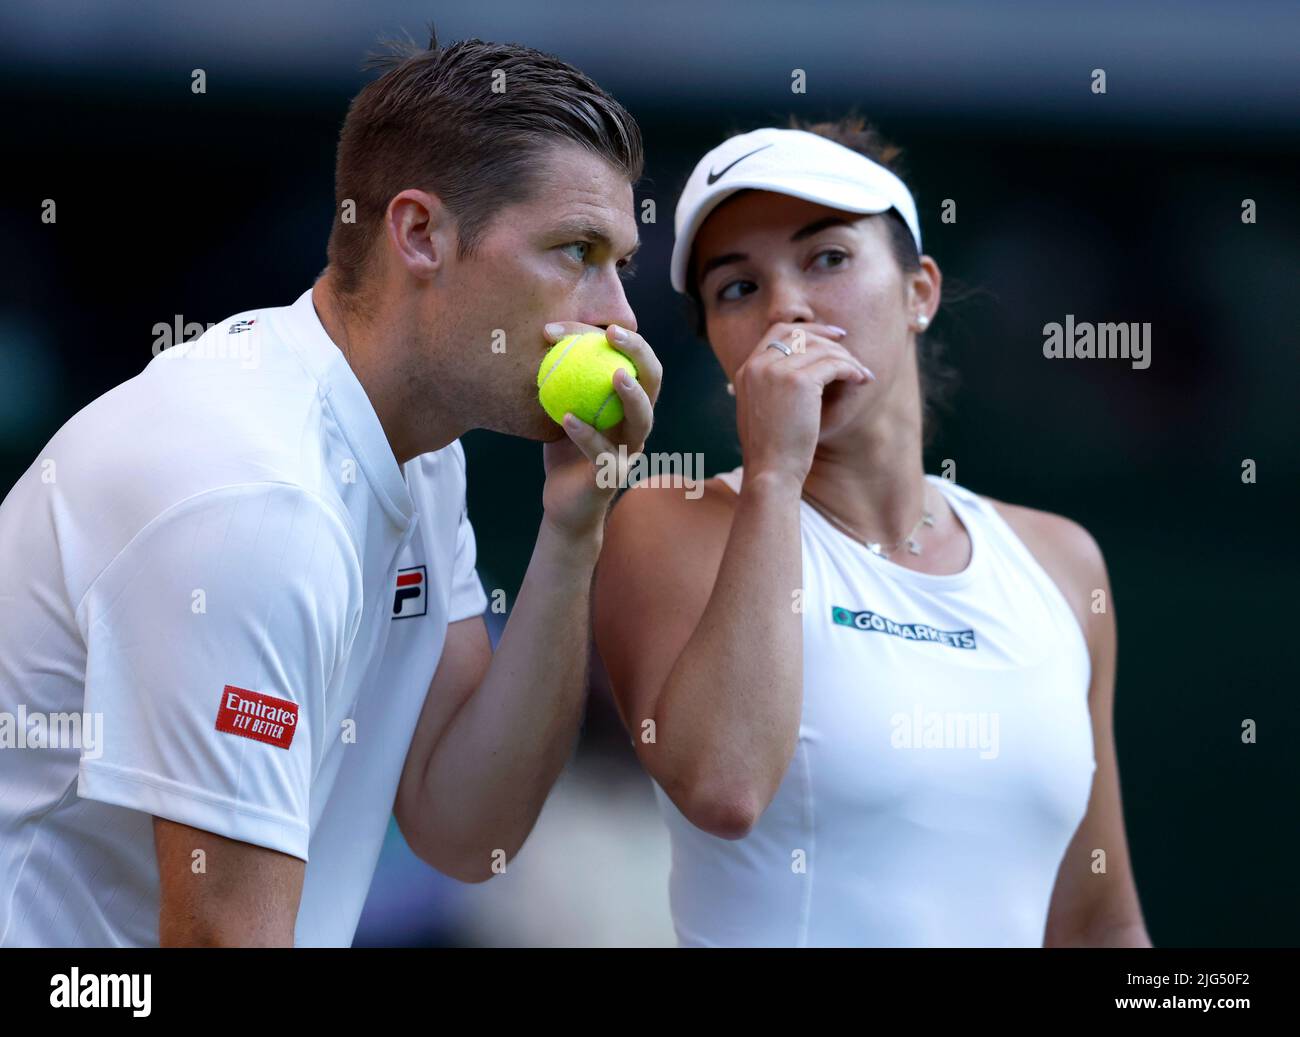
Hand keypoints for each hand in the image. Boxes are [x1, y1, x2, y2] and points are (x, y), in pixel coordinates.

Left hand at [539, 321, 661, 539]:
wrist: (563, 500)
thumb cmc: (564, 446)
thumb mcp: (563, 403)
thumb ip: (565, 375)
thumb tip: (545, 331)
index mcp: (629, 401)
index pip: (633, 359)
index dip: (617, 337)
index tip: (586, 324)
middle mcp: (637, 423)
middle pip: (652, 381)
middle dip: (639, 352)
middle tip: (613, 334)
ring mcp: (630, 450)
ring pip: (642, 418)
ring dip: (632, 394)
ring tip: (615, 374)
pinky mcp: (614, 475)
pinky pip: (603, 452)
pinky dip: (585, 434)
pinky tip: (567, 417)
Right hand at [733, 322, 873, 486]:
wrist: (769, 471)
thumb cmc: (770, 450)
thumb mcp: (760, 410)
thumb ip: (770, 385)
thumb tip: (800, 372)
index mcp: (746, 370)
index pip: (778, 331)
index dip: (808, 329)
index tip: (831, 336)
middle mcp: (758, 365)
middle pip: (801, 334)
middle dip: (830, 340)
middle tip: (851, 353)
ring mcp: (777, 371)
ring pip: (821, 349)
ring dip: (846, 358)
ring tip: (861, 374)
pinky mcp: (798, 381)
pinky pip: (834, 364)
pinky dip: (851, 369)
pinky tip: (860, 380)